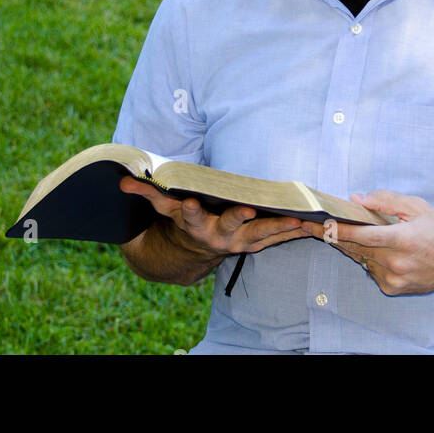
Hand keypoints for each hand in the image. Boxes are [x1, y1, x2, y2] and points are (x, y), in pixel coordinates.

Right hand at [119, 176, 311, 256]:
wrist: (197, 252)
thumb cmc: (185, 219)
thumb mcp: (164, 207)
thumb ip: (146, 194)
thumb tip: (121, 181)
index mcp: (194, 224)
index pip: (188, 217)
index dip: (188, 211)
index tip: (189, 204)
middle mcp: (218, 236)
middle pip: (228, 226)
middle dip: (238, 218)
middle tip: (247, 208)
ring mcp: (240, 241)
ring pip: (260, 234)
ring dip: (278, 226)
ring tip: (297, 218)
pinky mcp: (257, 241)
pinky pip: (277, 237)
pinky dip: (293, 230)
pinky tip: (312, 222)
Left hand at [301, 190, 433, 295]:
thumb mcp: (418, 207)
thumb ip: (386, 201)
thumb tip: (357, 199)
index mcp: (402, 239)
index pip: (361, 234)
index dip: (337, 229)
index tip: (318, 223)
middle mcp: (396, 261)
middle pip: (355, 248)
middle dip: (334, 236)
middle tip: (312, 226)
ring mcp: (394, 278)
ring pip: (362, 259)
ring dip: (356, 247)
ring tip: (355, 234)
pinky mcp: (393, 289)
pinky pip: (372, 271)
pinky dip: (371, 260)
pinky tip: (384, 252)